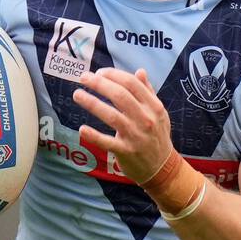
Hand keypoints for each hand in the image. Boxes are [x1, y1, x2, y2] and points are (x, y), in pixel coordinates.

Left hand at [73, 67, 173, 184]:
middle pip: (120, 95)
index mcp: (154, 106)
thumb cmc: (158, 137)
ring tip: (77, 94)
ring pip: (111, 115)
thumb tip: (140, 71)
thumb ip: (148, 92)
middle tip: (83, 78)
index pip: (131, 84)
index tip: (99, 73)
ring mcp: (135, 136)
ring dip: (92, 103)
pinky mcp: (126, 151)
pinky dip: (94, 136)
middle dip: (99, 84)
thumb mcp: (159, 113)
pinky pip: (107, 142)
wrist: (163, 168)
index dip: (113, 75)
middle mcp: (145, 119)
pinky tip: (82, 129)